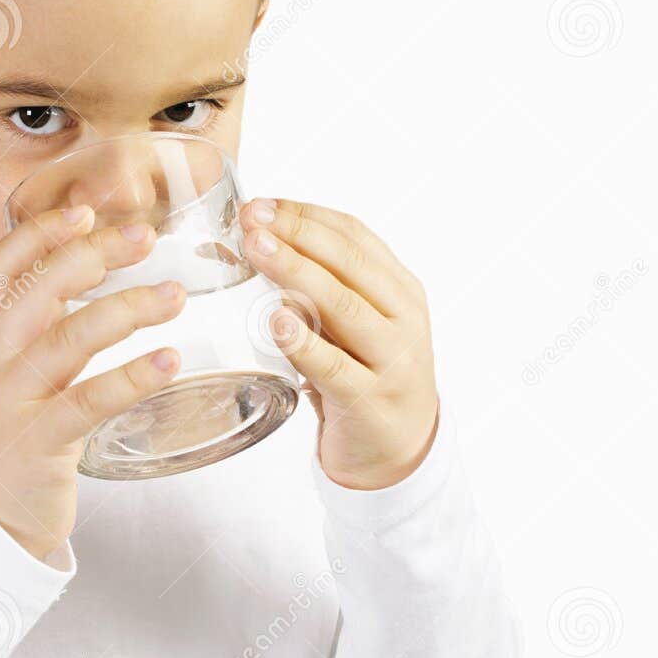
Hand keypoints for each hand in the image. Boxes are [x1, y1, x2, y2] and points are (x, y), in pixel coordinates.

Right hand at [0, 206, 185, 559]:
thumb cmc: (19, 427)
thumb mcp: (18, 365)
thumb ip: (47, 320)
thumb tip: (103, 262)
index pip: (1, 264)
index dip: (42, 232)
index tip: (87, 211)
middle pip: (40, 289)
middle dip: (95, 255)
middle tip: (147, 236)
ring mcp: (13, 400)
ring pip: (69, 339)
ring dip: (126, 310)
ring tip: (175, 296)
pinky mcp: (40, 441)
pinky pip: (90, 400)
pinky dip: (133, 378)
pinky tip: (171, 361)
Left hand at [239, 198, 438, 489]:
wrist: (399, 452)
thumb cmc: (366, 376)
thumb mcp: (356, 326)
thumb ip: (323, 290)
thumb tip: (260, 243)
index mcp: (401, 290)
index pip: (355, 238)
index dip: (306, 216)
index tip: (262, 204)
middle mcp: (404, 319)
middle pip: (349, 265)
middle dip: (297, 235)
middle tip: (252, 219)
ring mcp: (392, 362)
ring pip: (344, 307)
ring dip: (296, 273)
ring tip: (257, 251)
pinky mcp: (370, 402)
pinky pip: (334, 367)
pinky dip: (305, 343)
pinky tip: (278, 321)